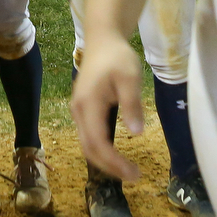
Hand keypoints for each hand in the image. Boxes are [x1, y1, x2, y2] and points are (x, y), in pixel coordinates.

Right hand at [70, 36, 144, 181]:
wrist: (102, 40)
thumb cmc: (117, 57)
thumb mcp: (130, 77)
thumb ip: (132, 105)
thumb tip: (137, 134)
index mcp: (88, 104)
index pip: (98, 142)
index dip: (114, 162)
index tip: (134, 173)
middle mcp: (78, 111)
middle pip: (89, 149)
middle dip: (110, 167)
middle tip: (134, 176)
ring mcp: (78, 111)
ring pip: (87, 144)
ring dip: (105, 161)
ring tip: (127, 170)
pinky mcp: (83, 110)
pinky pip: (89, 136)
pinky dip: (102, 150)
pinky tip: (117, 154)